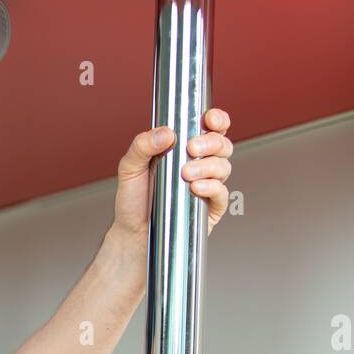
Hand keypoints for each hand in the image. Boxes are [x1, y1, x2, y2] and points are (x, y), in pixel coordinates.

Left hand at [113, 108, 232, 240]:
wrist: (133, 234)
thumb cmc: (134, 200)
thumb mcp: (130, 167)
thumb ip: (142, 145)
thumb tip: (166, 133)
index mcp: (184, 149)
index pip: (209, 128)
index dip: (216, 120)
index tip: (209, 119)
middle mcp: (200, 165)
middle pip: (222, 145)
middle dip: (211, 142)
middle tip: (191, 148)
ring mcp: (207, 187)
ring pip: (224, 167)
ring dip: (209, 166)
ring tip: (186, 174)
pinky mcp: (210, 209)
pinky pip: (222, 194)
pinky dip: (212, 188)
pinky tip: (195, 188)